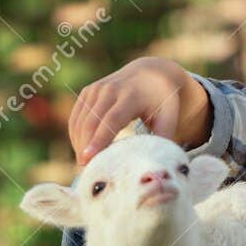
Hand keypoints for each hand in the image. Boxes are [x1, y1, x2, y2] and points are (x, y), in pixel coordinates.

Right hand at [67, 57, 211, 165]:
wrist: (151, 73)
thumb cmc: (162, 102)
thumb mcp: (169, 116)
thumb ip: (164, 138)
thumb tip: (157, 165)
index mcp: (132, 95)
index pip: (112, 119)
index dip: (99, 140)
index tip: (87, 158)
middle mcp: (111, 89)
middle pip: (91, 122)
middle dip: (84, 147)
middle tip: (85, 171)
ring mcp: (97, 88)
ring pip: (80, 121)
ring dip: (78, 144)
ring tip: (85, 165)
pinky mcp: (88, 91)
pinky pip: (76, 117)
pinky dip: (76, 135)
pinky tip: (82, 150)